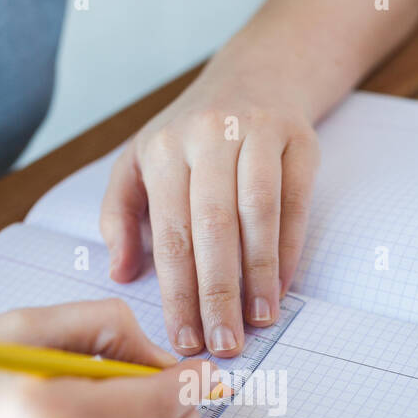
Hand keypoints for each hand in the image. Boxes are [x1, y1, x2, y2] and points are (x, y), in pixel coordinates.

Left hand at [100, 70, 319, 357]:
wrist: (258, 74)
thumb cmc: (191, 134)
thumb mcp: (140, 161)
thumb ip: (119, 215)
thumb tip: (119, 271)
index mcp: (164, 149)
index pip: (170, 233)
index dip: (178, 292)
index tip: (183, 339)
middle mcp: (209, 136)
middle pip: (214, 228)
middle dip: (218, 294)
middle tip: (223, 344)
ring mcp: (258, 134)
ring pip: (259, 215)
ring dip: (259, 276)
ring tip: (258, 321)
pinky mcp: (299, 140)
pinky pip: (295, 204)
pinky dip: (289, 250)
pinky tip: (281, 288)